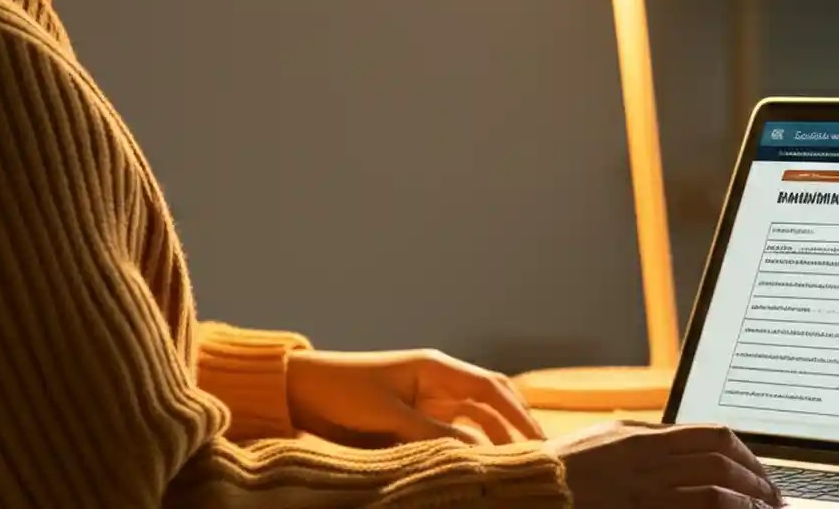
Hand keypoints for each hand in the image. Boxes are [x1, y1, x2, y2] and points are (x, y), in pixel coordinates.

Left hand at [286, 349, 543, 447]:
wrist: (299, 392)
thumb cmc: (340, 392)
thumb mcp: (386, 414)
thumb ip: (430, 432)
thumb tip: (474, 452)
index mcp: (435, 369)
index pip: (490, 387)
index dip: (518, 412)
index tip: (539, 439)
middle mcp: (437, 383)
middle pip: (488, 405)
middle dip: (514, 429)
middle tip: (538, 458)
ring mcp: (425, 403)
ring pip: (472, 423)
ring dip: (493, 442)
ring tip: (512, 468)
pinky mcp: (411, 423)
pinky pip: (449, 437)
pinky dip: (466, 450)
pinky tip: (476, 469)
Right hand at [546, 420, 782, 507]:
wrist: (534, 491)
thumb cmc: (565, 466)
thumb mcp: (610, 436)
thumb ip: (650, 437)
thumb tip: (688, 439)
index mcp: (646, 436)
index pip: (713, 437)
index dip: (745, 454)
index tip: (758, 472)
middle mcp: (650, 460)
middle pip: (721, 463)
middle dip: (755, 481)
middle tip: (772, 498)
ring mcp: (647, 491)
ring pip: (714, 492)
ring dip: (747, 503)